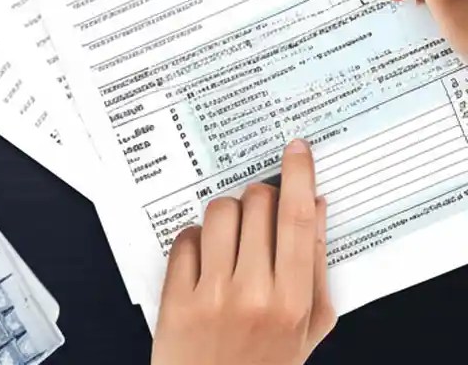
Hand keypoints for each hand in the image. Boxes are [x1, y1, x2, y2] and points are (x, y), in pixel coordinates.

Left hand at [151, 140, 334, 364]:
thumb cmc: (265, 363)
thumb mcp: (308, 325)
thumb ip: (315, 266)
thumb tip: (317, 206)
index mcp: (292, 300)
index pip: (298, 221)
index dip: (299, 176)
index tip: (297, 149)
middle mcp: (252, 292)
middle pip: (257, 206)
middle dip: (261, 197)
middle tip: (261, 210)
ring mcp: (210, 294)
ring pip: (218, 213)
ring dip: (227, 214)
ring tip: (231, 238)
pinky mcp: (175, 297)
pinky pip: (185, 239)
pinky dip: (196, 239)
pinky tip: (205, 260)